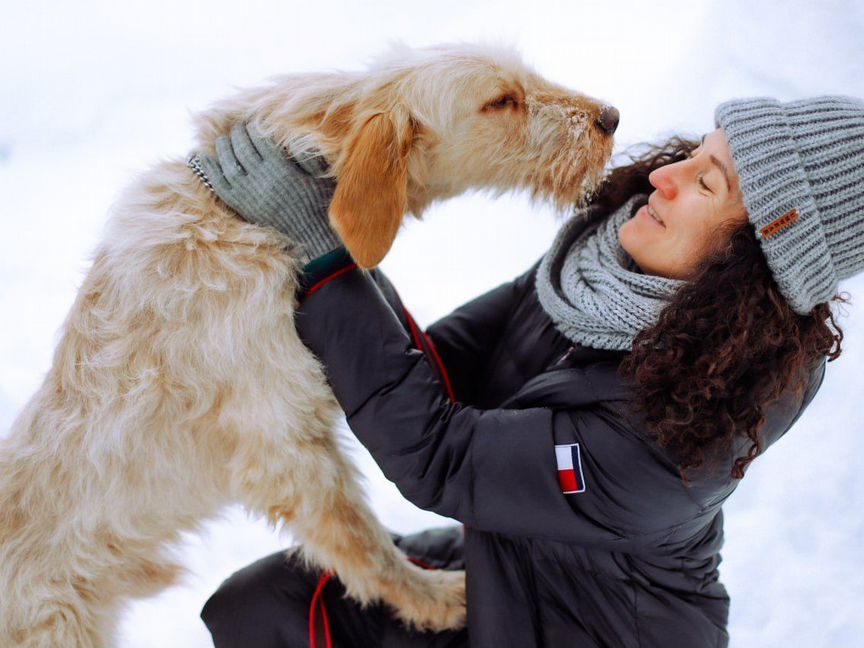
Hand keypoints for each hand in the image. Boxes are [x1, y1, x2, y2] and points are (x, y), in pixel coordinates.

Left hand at [189, 122, 342, 261]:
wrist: (312, 237)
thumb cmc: (320, 205)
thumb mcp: (320, 178)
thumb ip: (306, 156)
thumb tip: (291, 137)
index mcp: (281, 169)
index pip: (259, 140)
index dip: (253, 128)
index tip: (252, 123)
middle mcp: (261, 180)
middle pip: (241, 149)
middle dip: (237, 135)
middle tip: (237, 128)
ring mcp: (249, 194)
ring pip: (227, 164)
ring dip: (223, 148)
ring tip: (224, 140)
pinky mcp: (242, 207)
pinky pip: (219, 185)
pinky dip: (209, 170)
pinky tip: (204, 158)